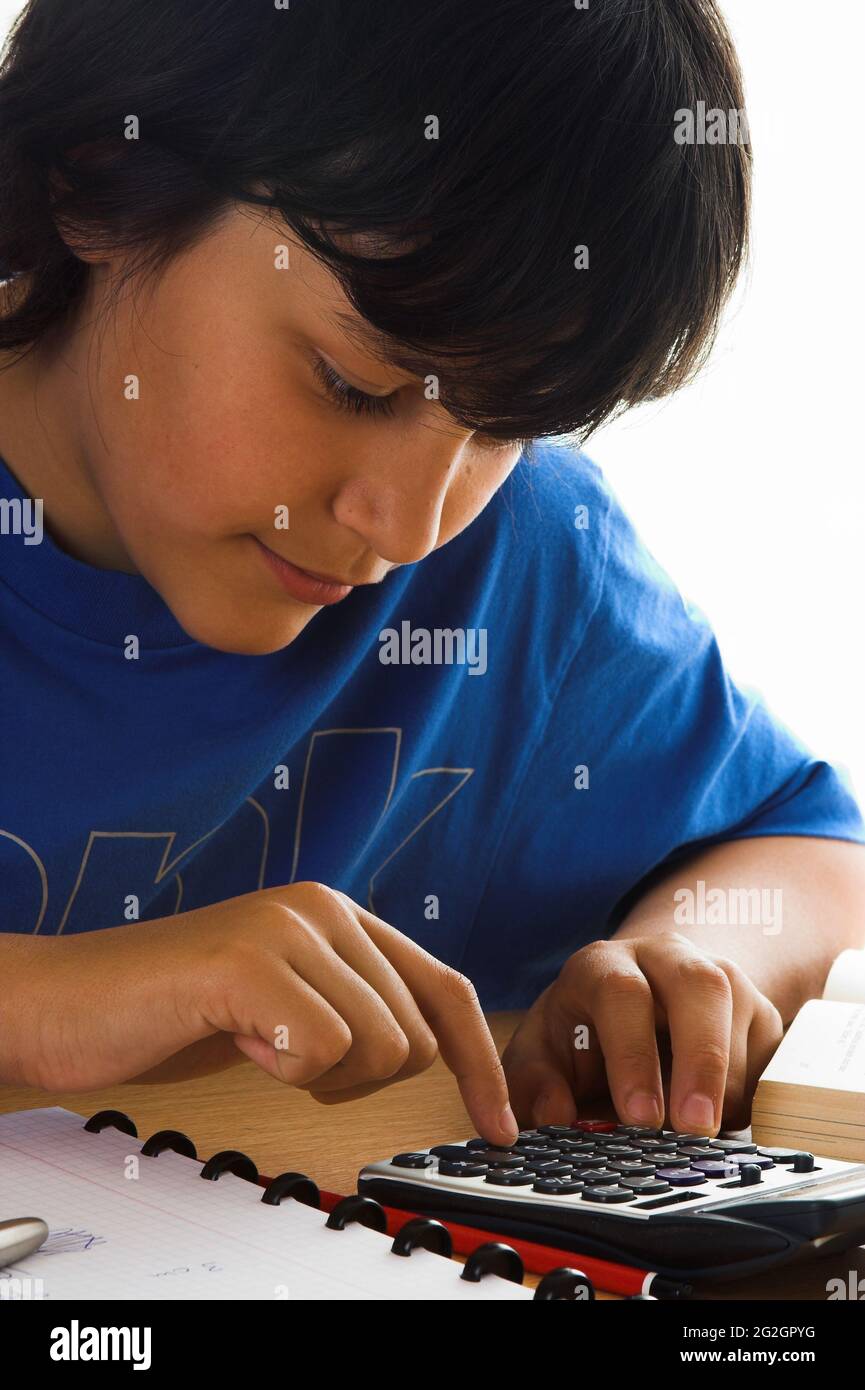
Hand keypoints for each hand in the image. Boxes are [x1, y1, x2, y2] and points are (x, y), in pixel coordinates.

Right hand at [0, 882, 517, 1144]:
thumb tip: (427, 1047)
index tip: (497, 1123)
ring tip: (257, 1041)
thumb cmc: (176, 1010)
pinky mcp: (253, 961)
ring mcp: (289, 928)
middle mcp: (324, 907)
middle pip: (415, 1036)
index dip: (479, 1062)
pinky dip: (281, 1071)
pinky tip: (237, 1038)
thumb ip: (352, 1002)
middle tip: (284, 1054)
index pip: (446, 989)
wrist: (71, 1002)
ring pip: (379, 1046)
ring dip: (316, 1075)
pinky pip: (323, 1050)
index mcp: (339, 915)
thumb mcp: (286, 1000)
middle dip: (356, 1078)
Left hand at [501, 932, 783, 1133]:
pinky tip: (720, 1118)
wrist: (635, 1005)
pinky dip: (749, 1094)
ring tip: (699, 1134)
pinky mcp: (758, 1009)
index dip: (633, 1055)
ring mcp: (720, 977)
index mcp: (604, 965)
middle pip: (700, 987)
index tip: (639, 1116)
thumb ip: (533, 1082)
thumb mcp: (542, 1054)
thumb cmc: (581, 1036)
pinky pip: (769, 1054)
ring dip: (726, 1087)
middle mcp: (666, 958)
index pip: (623, 994)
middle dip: (701, 1061)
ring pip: (742, 1019)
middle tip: (694, 1128)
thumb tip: (555, 1113)